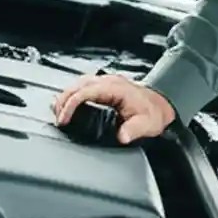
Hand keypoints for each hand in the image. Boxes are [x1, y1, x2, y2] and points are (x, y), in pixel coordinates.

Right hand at [51, 73, 175, 144]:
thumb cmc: (153, 114)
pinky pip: (85, 84)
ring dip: (67, 94)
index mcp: (116, 89)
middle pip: (78, 85)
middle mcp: (110, 82)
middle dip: (63, 99)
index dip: (71, 105)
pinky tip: (68, 101)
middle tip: (56, 117)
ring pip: (80, 82)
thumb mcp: (146, 124)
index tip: (63, 119)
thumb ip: (132, 130)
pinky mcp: (106, 85)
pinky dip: (73, 92)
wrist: (161, 107)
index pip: (86, 92)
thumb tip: (121, 136)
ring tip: (58, 110)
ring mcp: (108, 81)